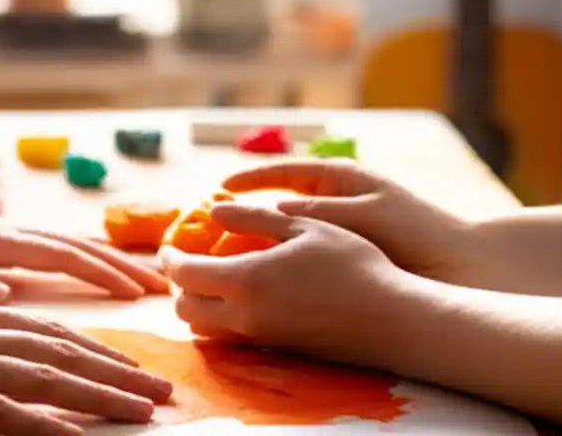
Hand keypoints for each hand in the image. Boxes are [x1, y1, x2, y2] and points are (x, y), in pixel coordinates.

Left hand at [0, 193, 167, 303]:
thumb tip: (6, 292)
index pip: (60, 256)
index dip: (101, 274)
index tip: (137, 293)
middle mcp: (8, 233)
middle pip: (78, 246)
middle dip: (123, 265)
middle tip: (164, 286)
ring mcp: (6, 233)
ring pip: (70, 243)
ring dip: (110, 259)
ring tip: (145, 277)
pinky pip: (54, 246)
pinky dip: (86, 255)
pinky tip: (97, 265)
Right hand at [0, 281, 171, 435]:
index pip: (47, 332)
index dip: (94, 351)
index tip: (129, 367)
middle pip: (62, 352)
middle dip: (116, 373)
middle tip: (160, 393)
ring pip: (47, 378)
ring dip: (102, 395)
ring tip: (144, 410)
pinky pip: (2, 411)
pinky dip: (45, 422)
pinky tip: (78, 434)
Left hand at [162, 202, 415, 367]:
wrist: (392, 318)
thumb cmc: (354, 264)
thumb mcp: (304, 227)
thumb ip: (253, 220)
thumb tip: (213, 211)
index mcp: (245, 280)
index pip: (183, 274)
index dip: (169, 257)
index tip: (170, 243)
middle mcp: (245, 316)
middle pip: (184, 309)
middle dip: (178, 284)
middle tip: (189, 259)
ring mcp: (260, 338)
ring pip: (205, 328)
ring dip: (199, 304)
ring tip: (214, 275)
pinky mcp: (275, 350)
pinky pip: (231, 337)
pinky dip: (222, 318)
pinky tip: (244, 293)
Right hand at [222, 160, 478, 283]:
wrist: (460, 268)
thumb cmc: (416, 232)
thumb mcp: (364, 215)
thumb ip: (319, 213)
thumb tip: (269, 212)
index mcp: (344, 179)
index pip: (287, 172)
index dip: (253, 179)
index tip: (222, 188)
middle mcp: (338, 203)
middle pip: (281, 204)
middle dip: (248, 214)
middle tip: (214, 227)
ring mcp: (340, 233)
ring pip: (289, 235)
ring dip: (261, 244)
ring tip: (229, 256)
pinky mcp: (344, 261)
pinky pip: (303, 260)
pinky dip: (281, 266)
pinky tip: (261, 279)